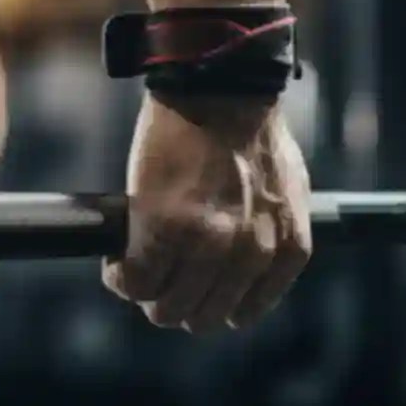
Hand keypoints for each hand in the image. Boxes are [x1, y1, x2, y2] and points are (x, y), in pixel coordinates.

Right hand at [103, 93, 311, 331]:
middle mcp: (252, 254)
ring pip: (166, 309)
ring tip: (139, 261)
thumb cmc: (252, 131)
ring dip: (147, 291)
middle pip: (202, 318)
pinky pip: (134, 281)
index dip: (212, 300)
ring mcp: (209, 245)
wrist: (222, 87)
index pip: (243, 312)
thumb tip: (251, 266)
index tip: (195, 282)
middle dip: (177, 301)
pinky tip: (118, 258)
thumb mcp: (287, 192)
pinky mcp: (165, 229)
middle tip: (161, 272)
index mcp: (287, 249)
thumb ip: (273, 235)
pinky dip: (120, 276)